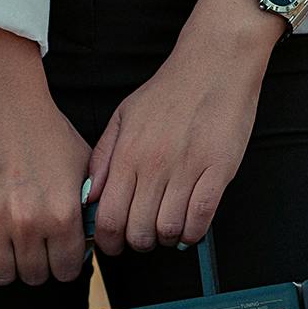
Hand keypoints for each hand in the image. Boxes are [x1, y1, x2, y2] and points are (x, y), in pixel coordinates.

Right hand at [0, 82, 94, 287]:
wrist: (4, 106)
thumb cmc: (45, 132)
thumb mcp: (84, 167)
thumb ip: (90, 205)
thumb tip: (90, 234)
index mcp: (63, 213)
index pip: (68, 269)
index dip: (67, 265)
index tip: (62, 257)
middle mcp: (29, 223)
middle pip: (36, 275)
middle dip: (40, 267)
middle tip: (38, 252)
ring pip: (2, 275)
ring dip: (10, 270)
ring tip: (14, 254)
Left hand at [87, 0, 277, 254]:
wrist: (213, 64)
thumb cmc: (168, 92)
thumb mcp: (123, 117)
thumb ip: (103, 158)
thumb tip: (90, 197)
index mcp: (127, 154)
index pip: (109, 217)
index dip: (109, 241)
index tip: (116, 243)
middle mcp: (153, 165)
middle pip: (138, 231)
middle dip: (138, 243)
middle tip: (144, 237)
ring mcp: (187, 169)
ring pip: (168, 229)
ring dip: (166, 238)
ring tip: (168, 229)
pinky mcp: (218, 170)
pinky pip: (201, 218)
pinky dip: (194, 232)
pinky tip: (190, 225)